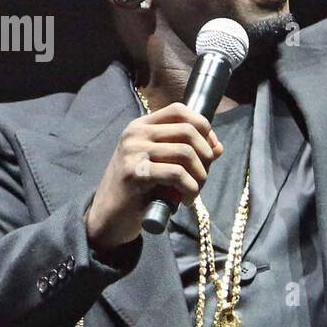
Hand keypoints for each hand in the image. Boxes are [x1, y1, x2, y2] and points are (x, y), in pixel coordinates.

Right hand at [85, 101, 223, 251]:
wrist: (109, 216)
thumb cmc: (138, 190)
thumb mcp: (161, 164)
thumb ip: (185, 152)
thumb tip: (217, 147)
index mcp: (141, 126)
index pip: (179, 110)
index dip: (203, 126)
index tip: (211, 149)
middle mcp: (136, 134)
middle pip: (188, 131)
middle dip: (206, 156)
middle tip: (202, 177)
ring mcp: (133, 152)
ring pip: (186, 152)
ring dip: (200, 176)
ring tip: (195, 191)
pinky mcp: (135, 173)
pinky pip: (177, 174)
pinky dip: (190, 188)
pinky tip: (186, 200)